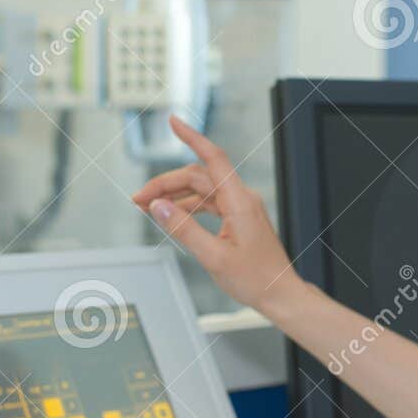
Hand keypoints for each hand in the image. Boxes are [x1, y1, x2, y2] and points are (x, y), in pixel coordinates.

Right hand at [130, 115, 303, 314]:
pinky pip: (209, 203)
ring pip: (201, 190)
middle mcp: (241, 198)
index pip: (213, 158)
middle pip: (198, 177)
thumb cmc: (256, 279)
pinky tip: (171, 215)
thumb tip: (158, 207)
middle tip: (139, 199)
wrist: (279, 294)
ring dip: (174, 196)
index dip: (192, 138)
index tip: (174, 123)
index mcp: (240, 201)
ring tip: (148, 208)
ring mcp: (241, 207)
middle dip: (166, 183)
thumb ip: (183, 229)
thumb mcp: (213, 257)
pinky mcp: (238, 218)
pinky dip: (187, 206)